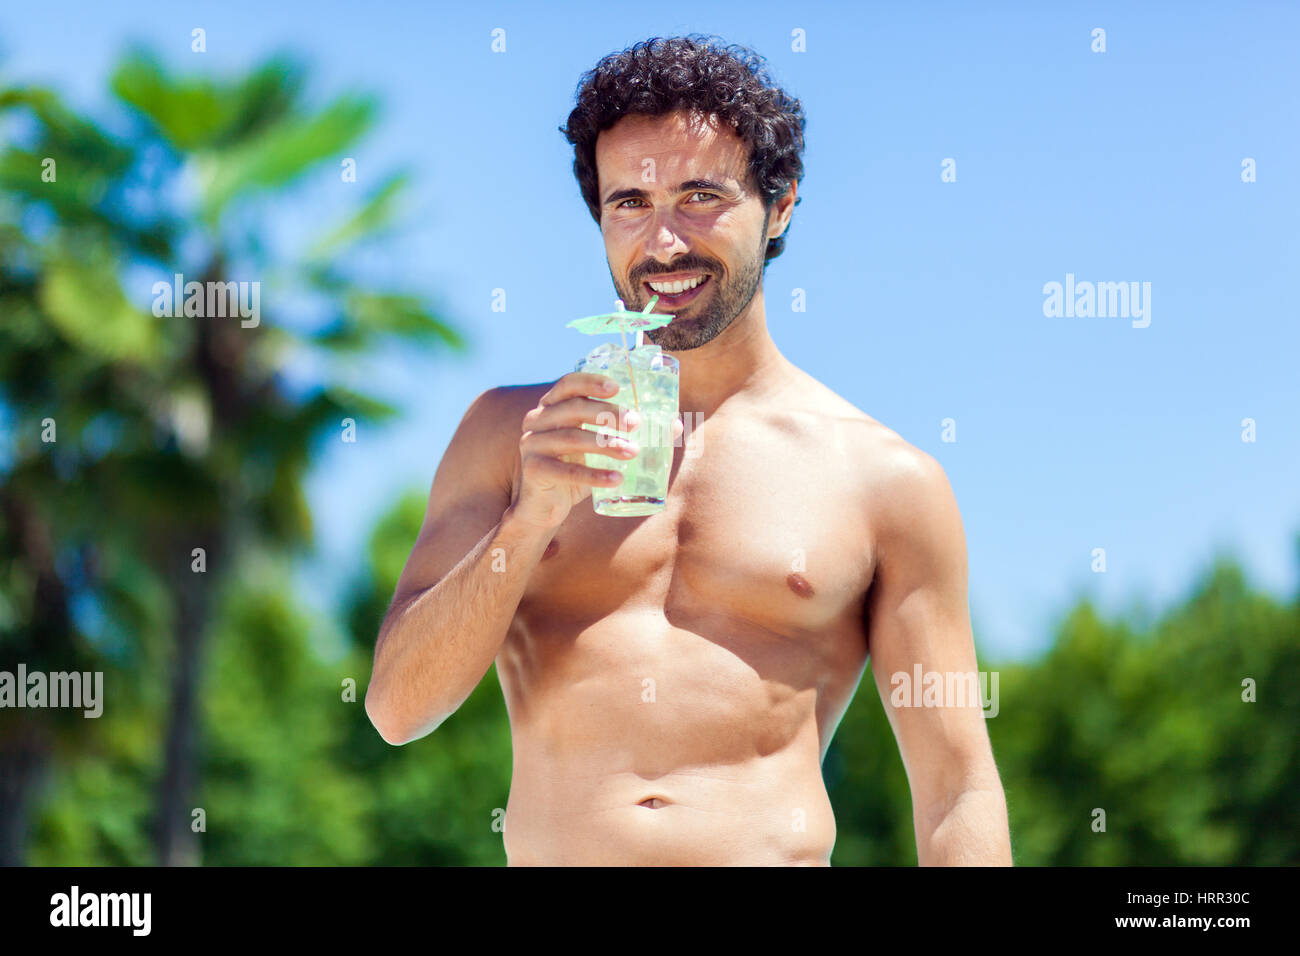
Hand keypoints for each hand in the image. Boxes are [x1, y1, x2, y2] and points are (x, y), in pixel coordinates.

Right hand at [508, 371, 639, 530]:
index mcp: (550, 407)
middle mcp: (536, 421)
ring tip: (633, 452)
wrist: (543, 507)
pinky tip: (617, 479)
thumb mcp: (598, 449)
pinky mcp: (534, 470)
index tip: (617, 387)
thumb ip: (626, 434)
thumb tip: (673, 424)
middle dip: (607, 413)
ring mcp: (531, 445)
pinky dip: (595, 475)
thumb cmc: (574, 471)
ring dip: (607, 444)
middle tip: (636, 422)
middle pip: (573, 408)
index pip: (568, 384)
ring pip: (572, 438)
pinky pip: (568, 472)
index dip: (591, 382)